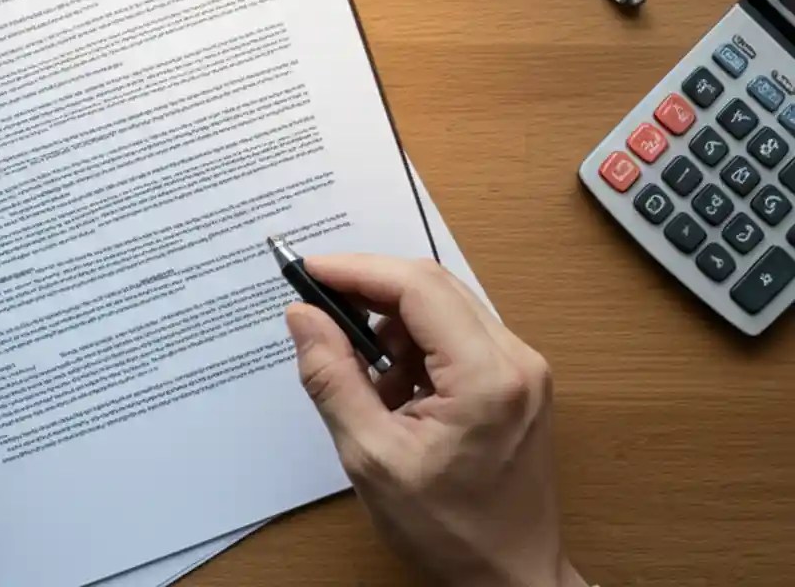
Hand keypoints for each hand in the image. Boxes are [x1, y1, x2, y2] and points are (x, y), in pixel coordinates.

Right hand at [285, 255, 586, 586]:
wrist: (509, 577)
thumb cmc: (448, 531)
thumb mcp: (371, 457)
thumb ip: (332, 378)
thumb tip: (302, 317)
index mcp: (487, 377)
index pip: (417, 287)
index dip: (357, 270)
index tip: (308, 272)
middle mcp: (517, 359)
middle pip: (433, 287)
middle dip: (369, 291)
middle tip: (317, 306)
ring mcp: (523, 368)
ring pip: (444, 309)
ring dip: (392, 326)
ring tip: (362, 377)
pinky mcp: (518, 380)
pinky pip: (458, 337)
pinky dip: (416, 349)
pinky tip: (393, 391)